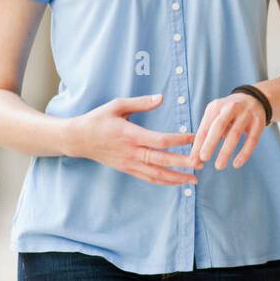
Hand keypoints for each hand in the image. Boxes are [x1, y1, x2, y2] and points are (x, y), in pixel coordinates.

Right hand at [72, 93, 197, 186]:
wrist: (78, 139)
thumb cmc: (98, 119)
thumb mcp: (117, 105)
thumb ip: (141, 102)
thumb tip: (162, 98)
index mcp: (130, 135)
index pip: (159, 140)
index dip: (178, 140)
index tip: (194, 137)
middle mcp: (131, 152)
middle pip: (161, 160)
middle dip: (183, 163)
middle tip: (201, 163)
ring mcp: (129, 163)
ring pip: (156, 174)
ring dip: (176, 178)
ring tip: (194, 179)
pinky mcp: (127, 169)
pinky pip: (148, 178)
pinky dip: (164, 182)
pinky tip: (177, 182)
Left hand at [190, 92, 266, 169]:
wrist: (254, 99)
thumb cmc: (229, 113)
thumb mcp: (216, 116)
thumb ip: (207, 133)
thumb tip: (196, 158)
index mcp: (216, 107)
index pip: (205, 127)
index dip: (198, 144)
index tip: (193, 160)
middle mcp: (231, 108)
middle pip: (219, 126)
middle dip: (210, 143)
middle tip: (204, 158)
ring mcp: (246, 115)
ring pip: (235, 134)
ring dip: (226, 151)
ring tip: (219, 166)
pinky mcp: (258, 123)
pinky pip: (252, 140)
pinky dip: (244, 153)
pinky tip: (237, 164)